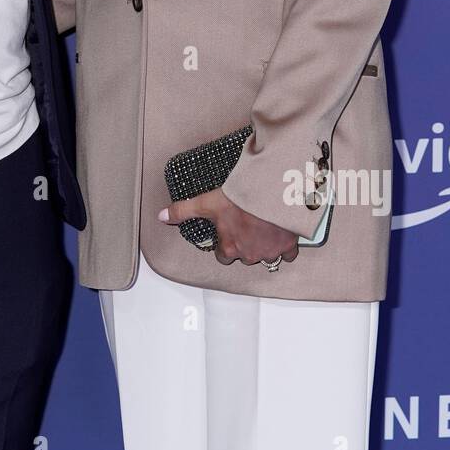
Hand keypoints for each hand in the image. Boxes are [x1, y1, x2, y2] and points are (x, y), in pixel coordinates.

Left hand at [158, 186, 299, 266]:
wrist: (270, 193)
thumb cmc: (239, 199)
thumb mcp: (206, 202)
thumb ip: (183, 211)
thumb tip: (162, 216)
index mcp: (229, 248)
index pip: (223, 256)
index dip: (224, 244)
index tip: (227, 232)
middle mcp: (249, 255)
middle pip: (244, 256)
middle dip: (244, 244)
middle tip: (245, 225)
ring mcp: (269, 252)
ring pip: (265, 255)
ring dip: (263, 244)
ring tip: (262, 226)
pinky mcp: (288, 246)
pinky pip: (286, 254)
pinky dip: (284, 246)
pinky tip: (280, 233)